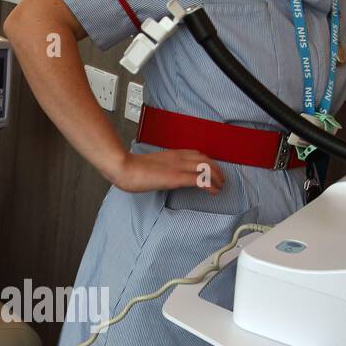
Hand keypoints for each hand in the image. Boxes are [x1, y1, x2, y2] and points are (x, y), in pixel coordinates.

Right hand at [110, 150, 225, 194]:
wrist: (123, 167)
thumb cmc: (131, 168)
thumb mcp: (150, 165)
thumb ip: (159, 168)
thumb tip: (161, 175)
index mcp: (171, 154)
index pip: (196, 154)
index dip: (207, 161)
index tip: (212, 169)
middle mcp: (178, 158)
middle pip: (205, 160)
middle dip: (216, 169)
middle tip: (221, 180)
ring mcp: (178, 167)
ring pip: (206, 168)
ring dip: (216, 177)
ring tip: (220, 186)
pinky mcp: (176, 177)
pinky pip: (199, 179)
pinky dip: (210, 184)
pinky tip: (214, 191)